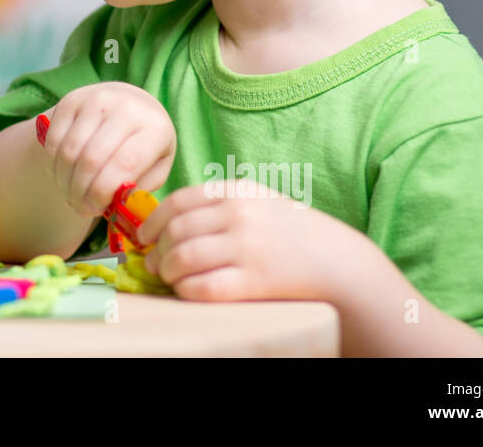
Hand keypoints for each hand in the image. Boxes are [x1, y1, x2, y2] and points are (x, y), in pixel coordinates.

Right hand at [37, 81, 175, 217]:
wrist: (131, 104)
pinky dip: (53, 165)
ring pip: (69, 151)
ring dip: (65, 181)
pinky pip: (54, 140)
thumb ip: (137, 190)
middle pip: (92, 159)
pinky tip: (62, 176)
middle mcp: (126, 108)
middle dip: (80, 192)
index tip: (94, 210)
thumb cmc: (145, 145)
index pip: (123, 165)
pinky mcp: (72, 100)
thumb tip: (111, 207)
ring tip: (70, 195)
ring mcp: (96, 100)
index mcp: (155, 128)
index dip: (103, 193)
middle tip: (80, 208)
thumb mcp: (155, 168)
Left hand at [137, 179, 375, 302]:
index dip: (153, 221)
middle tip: (153, 262)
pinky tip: (188, 290)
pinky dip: (187, 290)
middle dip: (156, 249)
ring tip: (169, 277)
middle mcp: (240, 215)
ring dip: (168, 271)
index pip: (178, 202)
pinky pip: (204, 286)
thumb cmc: (290, 233)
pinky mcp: (255, 281)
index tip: (144, 236)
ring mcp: (247, 248)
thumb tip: (166, 222)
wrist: (338, 262)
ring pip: (184, 257)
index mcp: (237, 192)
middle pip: (176, 230)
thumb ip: (218, 205)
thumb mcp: (257, 202)